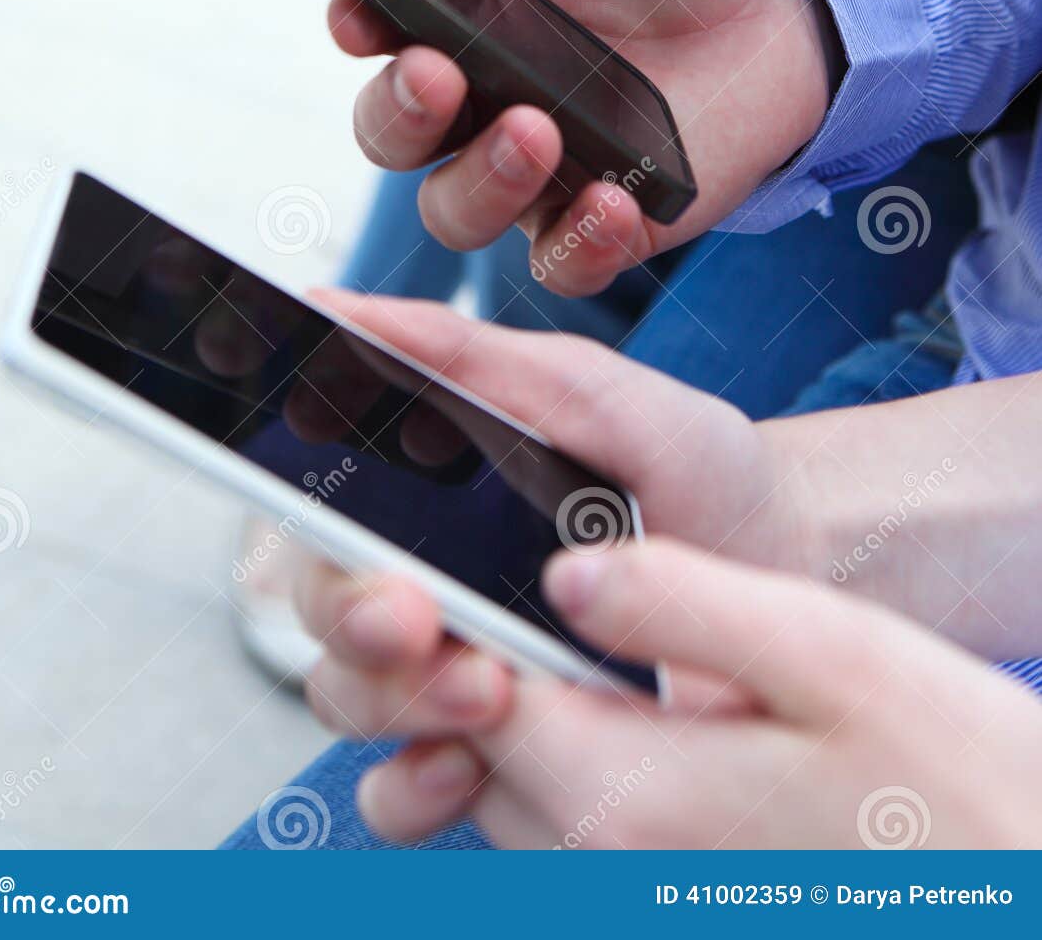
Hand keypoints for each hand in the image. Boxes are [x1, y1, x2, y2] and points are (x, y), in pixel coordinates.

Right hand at [293, 291, 799, 778]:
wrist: (805, 585)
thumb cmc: (699, 476)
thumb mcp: (597, 397)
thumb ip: (469, 357)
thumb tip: (336, 308)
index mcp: (425, 496)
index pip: (315, 502)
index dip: (297, 512)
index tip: (346, 523)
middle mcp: (423, 586)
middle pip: (321, 609)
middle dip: (354, 616)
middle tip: (414, 616)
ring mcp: (452, 677)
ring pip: (346, 699)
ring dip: (394, 697)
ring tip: (484, 686)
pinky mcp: (495, 766)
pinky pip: (399, 794)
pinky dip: (411, 788)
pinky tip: (462, 766)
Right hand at [328, 0, 836, 290]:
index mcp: (453, 3)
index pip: (371, 29)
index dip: (354, 27)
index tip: (363, 18)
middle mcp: (478, 89)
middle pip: (390, 130)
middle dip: (398, 112)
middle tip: (440, 75)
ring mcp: (535, 161)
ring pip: (454, 208)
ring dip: (479, 181)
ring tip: (539, 130)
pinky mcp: (599, 217)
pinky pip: (557, 263)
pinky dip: (574, 245)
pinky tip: (609, 201)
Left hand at [348, 538, 1041, 849]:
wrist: (1012, 879)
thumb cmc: (955, 780)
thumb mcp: (831, 657)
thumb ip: (684, 607)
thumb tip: (567, 573)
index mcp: (628, 797)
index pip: (465, 694)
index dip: (430, 612)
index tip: (417, 538)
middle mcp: (605, 864)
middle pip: (460, 750)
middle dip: (436, 657)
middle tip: (432, 558)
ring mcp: (629, 891)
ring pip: (499, 789)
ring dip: (481, 708)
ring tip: (494, 612)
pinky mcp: (657, 888)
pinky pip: (556, 822)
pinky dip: (537, 754)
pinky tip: (576, 689)